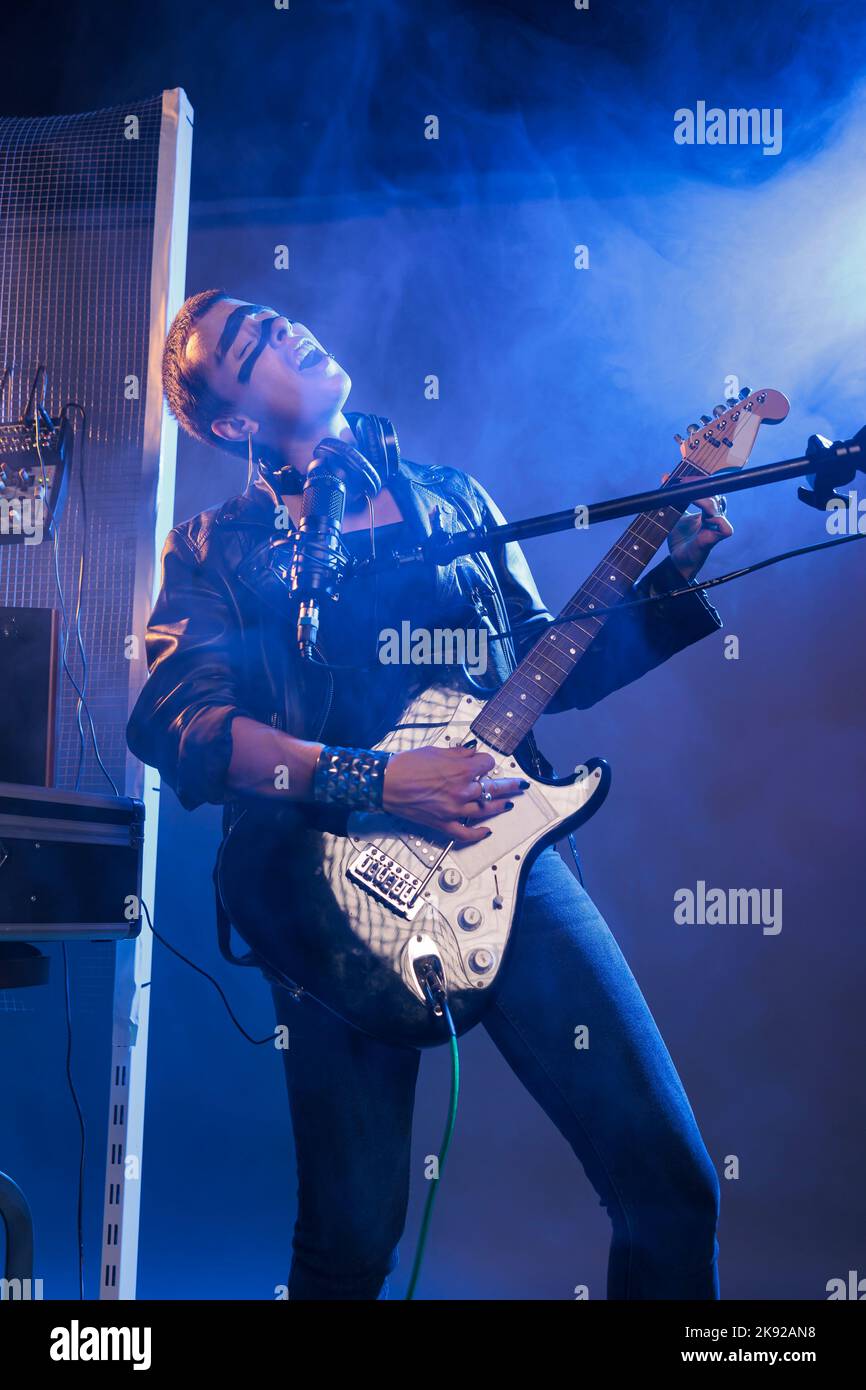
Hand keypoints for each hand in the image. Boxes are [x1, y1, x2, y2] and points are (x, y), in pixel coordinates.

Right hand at [382, 744, 526, 844]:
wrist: (385, 783)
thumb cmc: (406, 765)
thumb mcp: (436, 751)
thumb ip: (458, 754)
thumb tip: (471, 753)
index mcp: (461, 770)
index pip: (488, 764)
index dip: (487, 762)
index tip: (485, 763)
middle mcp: (462, 791)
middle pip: (494, 788)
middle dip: (510, 785)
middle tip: (520, 785)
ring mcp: (454, 810)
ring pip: (485, 810)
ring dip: (499, 806)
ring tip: (508, 803)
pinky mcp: (443, 824)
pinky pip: (466, 833)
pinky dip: (478, 833)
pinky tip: (487, 831)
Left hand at [662, 472, 733, 580]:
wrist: (678, 560)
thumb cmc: (680, 539)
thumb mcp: (673, 513)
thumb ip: (672, 497)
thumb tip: (665, 476)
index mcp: (708, 510)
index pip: (710, 489)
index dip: (698, 482)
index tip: (680, 479)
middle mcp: (715, 516)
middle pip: (714, 493)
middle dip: (697, 486)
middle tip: (680, 483)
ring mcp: (717, 527)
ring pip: (717, 505)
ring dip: (701, 498)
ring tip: (684, 495)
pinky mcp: (717, 538)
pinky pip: (724, 526)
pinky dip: (715, 518)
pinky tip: (701, 516)